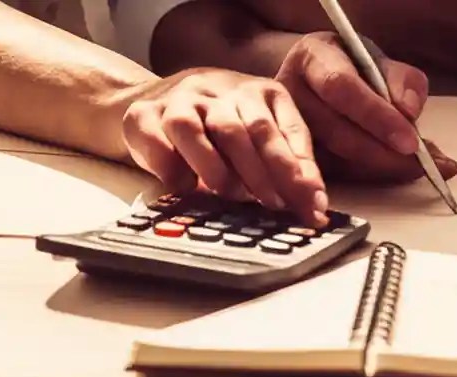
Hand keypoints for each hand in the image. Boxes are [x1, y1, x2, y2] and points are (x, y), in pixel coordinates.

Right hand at [122, 68, 328, 225]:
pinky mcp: (144, 116)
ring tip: (233, 197)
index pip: (286, 128)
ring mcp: (181, 100)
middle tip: (278, 205)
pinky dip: (173, 168)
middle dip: (267, 172)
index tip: (312, 202)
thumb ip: (284, 164)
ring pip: (198, 128)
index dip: (301, 168)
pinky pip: (158, 141)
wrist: (150, 103)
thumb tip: (313, 205)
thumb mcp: (256, 138)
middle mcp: (221, 90)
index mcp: (258, 92)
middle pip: (249, 128)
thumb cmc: (215, 130)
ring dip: (218, 169)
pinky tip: (187, 188)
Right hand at [275, 32, 456, 182]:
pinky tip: (398, 172)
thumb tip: (409, 111)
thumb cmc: (350, 66)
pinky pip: (335, 174)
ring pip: (335, 159)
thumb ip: (400, 79)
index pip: (341, 87)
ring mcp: (286, 130)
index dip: (376, 116)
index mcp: (310, 58)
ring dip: (380, 168)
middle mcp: (289, 94)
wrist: (318, 77)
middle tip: (420, 163)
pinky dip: (370, 176)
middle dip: (382, 152)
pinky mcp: (295, 158)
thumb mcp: (378, 59)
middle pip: (336, 131)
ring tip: (418, 168)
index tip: (411, 140)